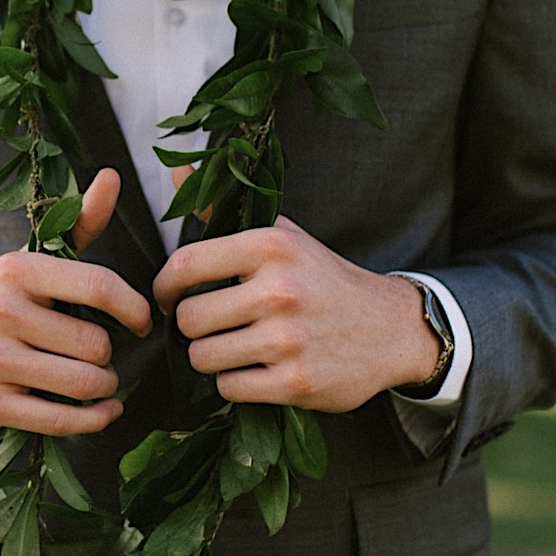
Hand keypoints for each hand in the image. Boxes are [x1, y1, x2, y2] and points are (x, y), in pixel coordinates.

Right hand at [0, 169, 153, 434]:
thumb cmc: (4, 305)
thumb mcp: (35, 262)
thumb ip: (79, 223)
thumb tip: (111, 176)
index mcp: (15, 269)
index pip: (98, 286)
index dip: (133, 308)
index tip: (142, 321)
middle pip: (95, 344)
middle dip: (108, 356)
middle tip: (99, 357)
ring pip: (83, 383)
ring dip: (103, 389)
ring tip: (98, 382)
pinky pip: (61, 420)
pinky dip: (93, 420)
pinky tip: (101, 411)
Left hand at [152, 215, 439, 411]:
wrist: (391, 328)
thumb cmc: (322, 279)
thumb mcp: (282, 235)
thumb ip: (222, 209)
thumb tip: (177, 166)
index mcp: (271, 246)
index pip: (185, 264)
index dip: (164, 286)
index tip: (169, 296)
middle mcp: (280, 290)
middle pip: (189, 318)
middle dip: (191, 327)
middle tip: (210, 326)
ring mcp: (289, 340)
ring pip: (203, 357)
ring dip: (211, 357)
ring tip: (233, 347)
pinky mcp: (296, 383)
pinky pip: (229, 388)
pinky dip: (235, 383)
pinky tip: (256, 369)